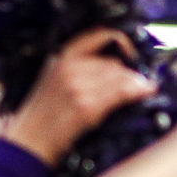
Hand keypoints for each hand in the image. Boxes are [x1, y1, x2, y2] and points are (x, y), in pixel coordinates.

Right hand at [3, 29, 155, 164]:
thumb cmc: (44, 114)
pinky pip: (119, 94)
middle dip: (130, 71)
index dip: (121, 41)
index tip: (132, 52)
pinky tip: (146, 91)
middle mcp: (69, 68)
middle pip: (113, 62)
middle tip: (142, 79)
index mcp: (62, 57)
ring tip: (147, 86)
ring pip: (119, 77)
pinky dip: (137, 92)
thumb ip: (79, 67)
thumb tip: (115, 65)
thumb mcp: (56, 78)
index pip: (98, 36)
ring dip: (137, 82)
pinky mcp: (85, 107)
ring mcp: (77, 87)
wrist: (29, 140)